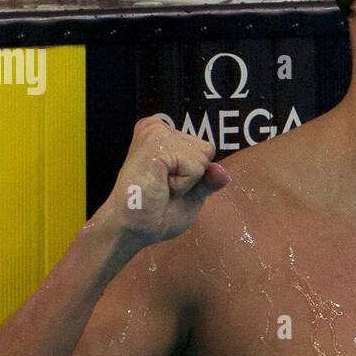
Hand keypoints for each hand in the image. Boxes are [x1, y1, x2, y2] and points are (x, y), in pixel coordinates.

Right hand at [97, 116, 229, 247]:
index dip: (194, 177)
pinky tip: (159, 186)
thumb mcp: (192, 195)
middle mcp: (157, 127)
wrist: (132, 229)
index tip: (166, 185)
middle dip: (192, 177)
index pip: (204, 151)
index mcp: (162, 135)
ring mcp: (156, 131)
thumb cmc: (154, 214)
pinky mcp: (157, 142)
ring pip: (203, 157)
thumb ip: (208, 180)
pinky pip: (195, 166)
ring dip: (187, 181)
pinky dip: (183, 184)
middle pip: (206, 150)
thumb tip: (222, 171)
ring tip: (159, 187)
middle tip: (162, 188)